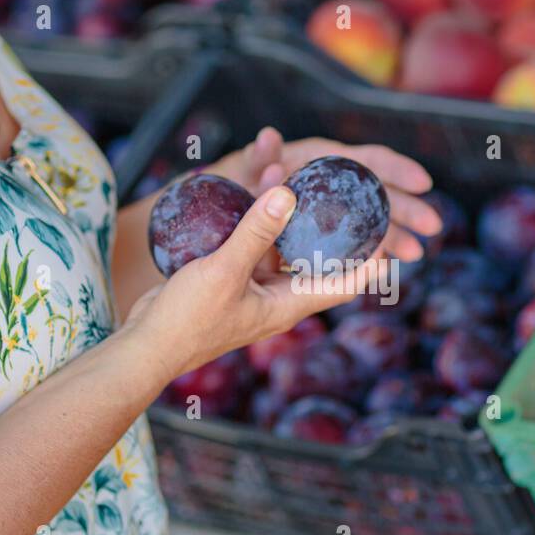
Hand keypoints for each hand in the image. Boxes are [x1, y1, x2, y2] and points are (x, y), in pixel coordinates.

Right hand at [124, 184, 378, 376]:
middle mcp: (278, 300)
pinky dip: (261, 228)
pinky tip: (259, 201)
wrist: (145, 346)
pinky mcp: (231, 283)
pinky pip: (256, 252)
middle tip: (351, 201)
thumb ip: (256, 232)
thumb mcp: (224, 270)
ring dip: (293, 224)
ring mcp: (254, 292)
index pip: (346, 284)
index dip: (372, 261)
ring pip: (284, 253)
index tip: (389, 231)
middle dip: (335, 235)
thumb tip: (289, 193)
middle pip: (320, 265)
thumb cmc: (188, 319)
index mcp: (288, 305)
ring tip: (303, 189)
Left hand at [209, 127, 442, 262]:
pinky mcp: (309, 239)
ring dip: (391, 235)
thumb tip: (271, 137)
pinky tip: (384, 264)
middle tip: (433, 227)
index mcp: (311, 161)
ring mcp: (318, 212)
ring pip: (362, 221)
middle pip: (370, 191)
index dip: (394, 168)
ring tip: (413, 254)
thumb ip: (256, 161)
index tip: (423, 182)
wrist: (201, 231)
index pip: (362, 158)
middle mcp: (320, 185)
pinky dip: (365, 252)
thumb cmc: (220, 190)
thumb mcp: (238, 173)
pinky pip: (344, 244)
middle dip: (404, 207)